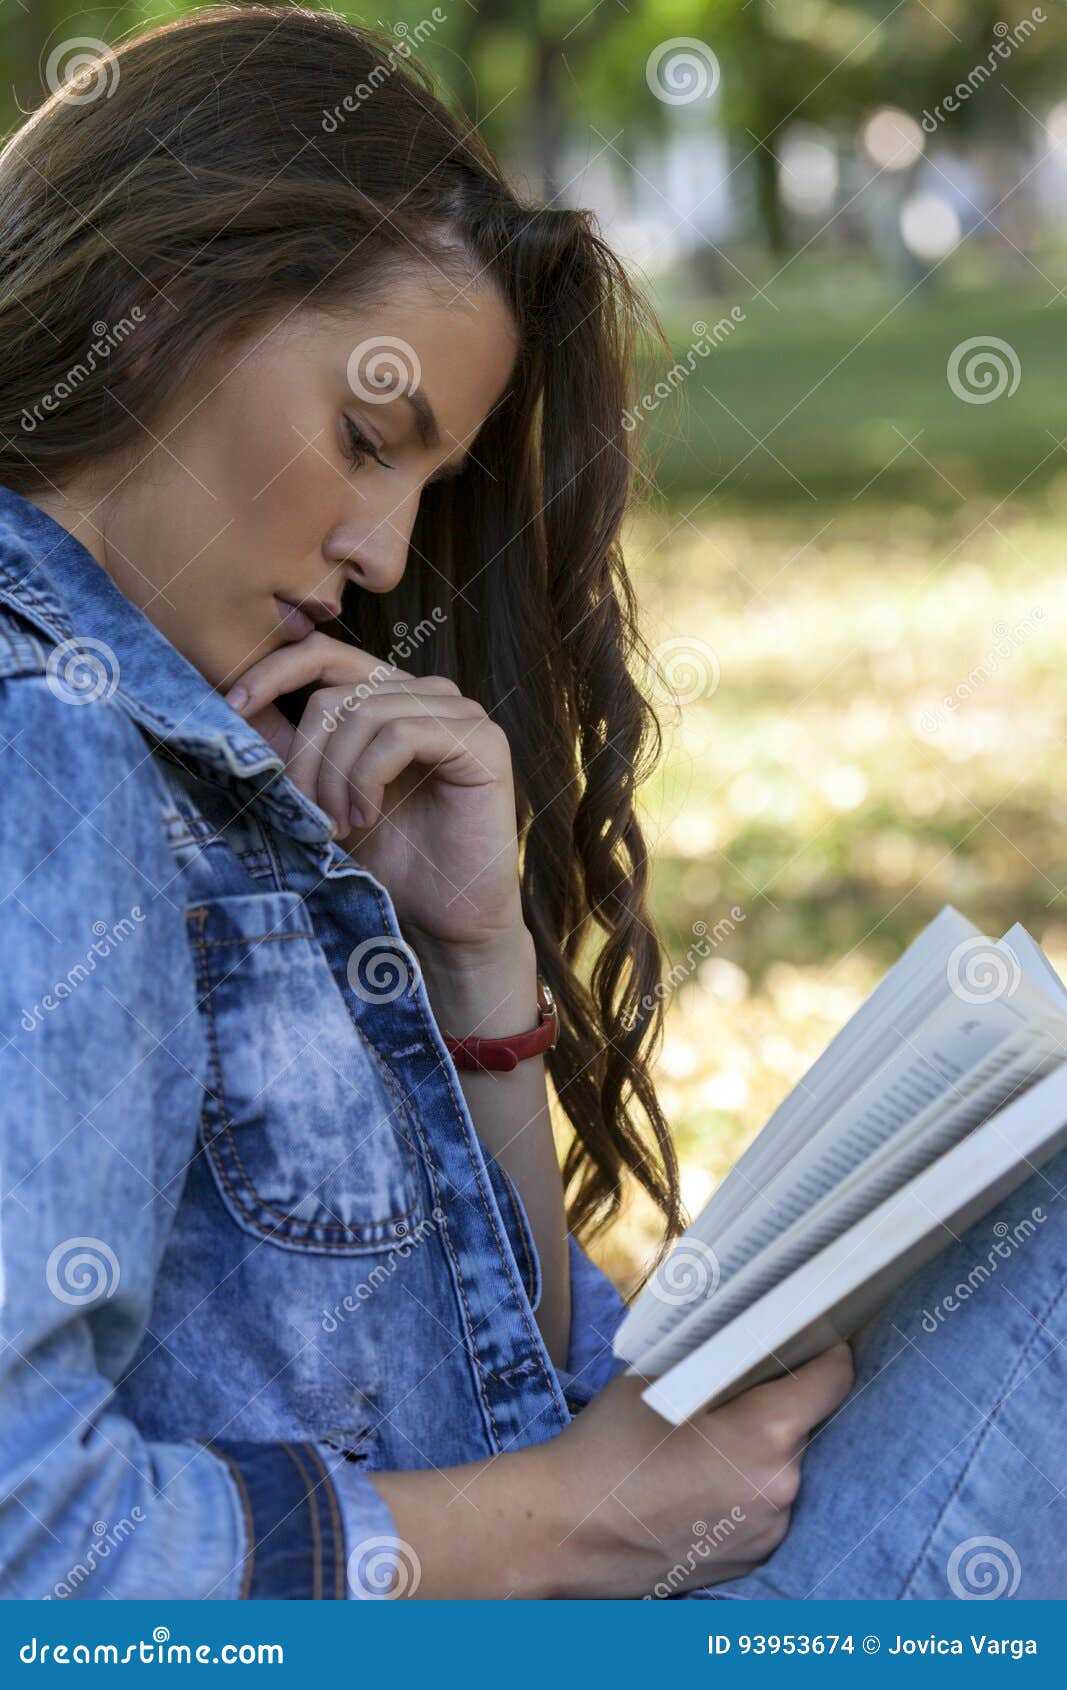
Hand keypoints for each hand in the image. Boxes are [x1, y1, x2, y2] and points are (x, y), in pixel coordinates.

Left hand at [226, 634, 523, 947]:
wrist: (445, 915)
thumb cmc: (389, 858)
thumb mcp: (322, 797)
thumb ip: (291, 751)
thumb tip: (231, 707)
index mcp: (389, 696)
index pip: (322, 654)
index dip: (271, 671)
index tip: (228, 708)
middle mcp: (425, 693)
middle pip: (332, 694)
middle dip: (304, 760)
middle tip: (305, 816)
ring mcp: (458, 712)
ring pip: (363, 714)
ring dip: (335, 778)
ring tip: (339, 827)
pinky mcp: (482, 739)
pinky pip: (400, 735)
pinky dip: (369, 780)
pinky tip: (369, 818)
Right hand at [540, 1343, 854, 1596]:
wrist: (566, 1531)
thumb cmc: (608, 1444)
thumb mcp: (664, 1375)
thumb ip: (723, 1354)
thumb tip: (763, 1328)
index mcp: (766, 1433)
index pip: (834, 1376)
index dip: (825, 1346)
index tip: (812, 1333)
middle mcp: (782, 1486)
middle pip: (809, 1421)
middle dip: (783, 1397)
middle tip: (739, 1384)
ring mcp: (771, 1530)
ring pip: (788, 1463)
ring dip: (766, 1444)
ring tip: (711, 1438)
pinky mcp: (756, 1559)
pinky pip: (770, 1503)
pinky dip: (750, 1484)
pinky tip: (704, 1477)